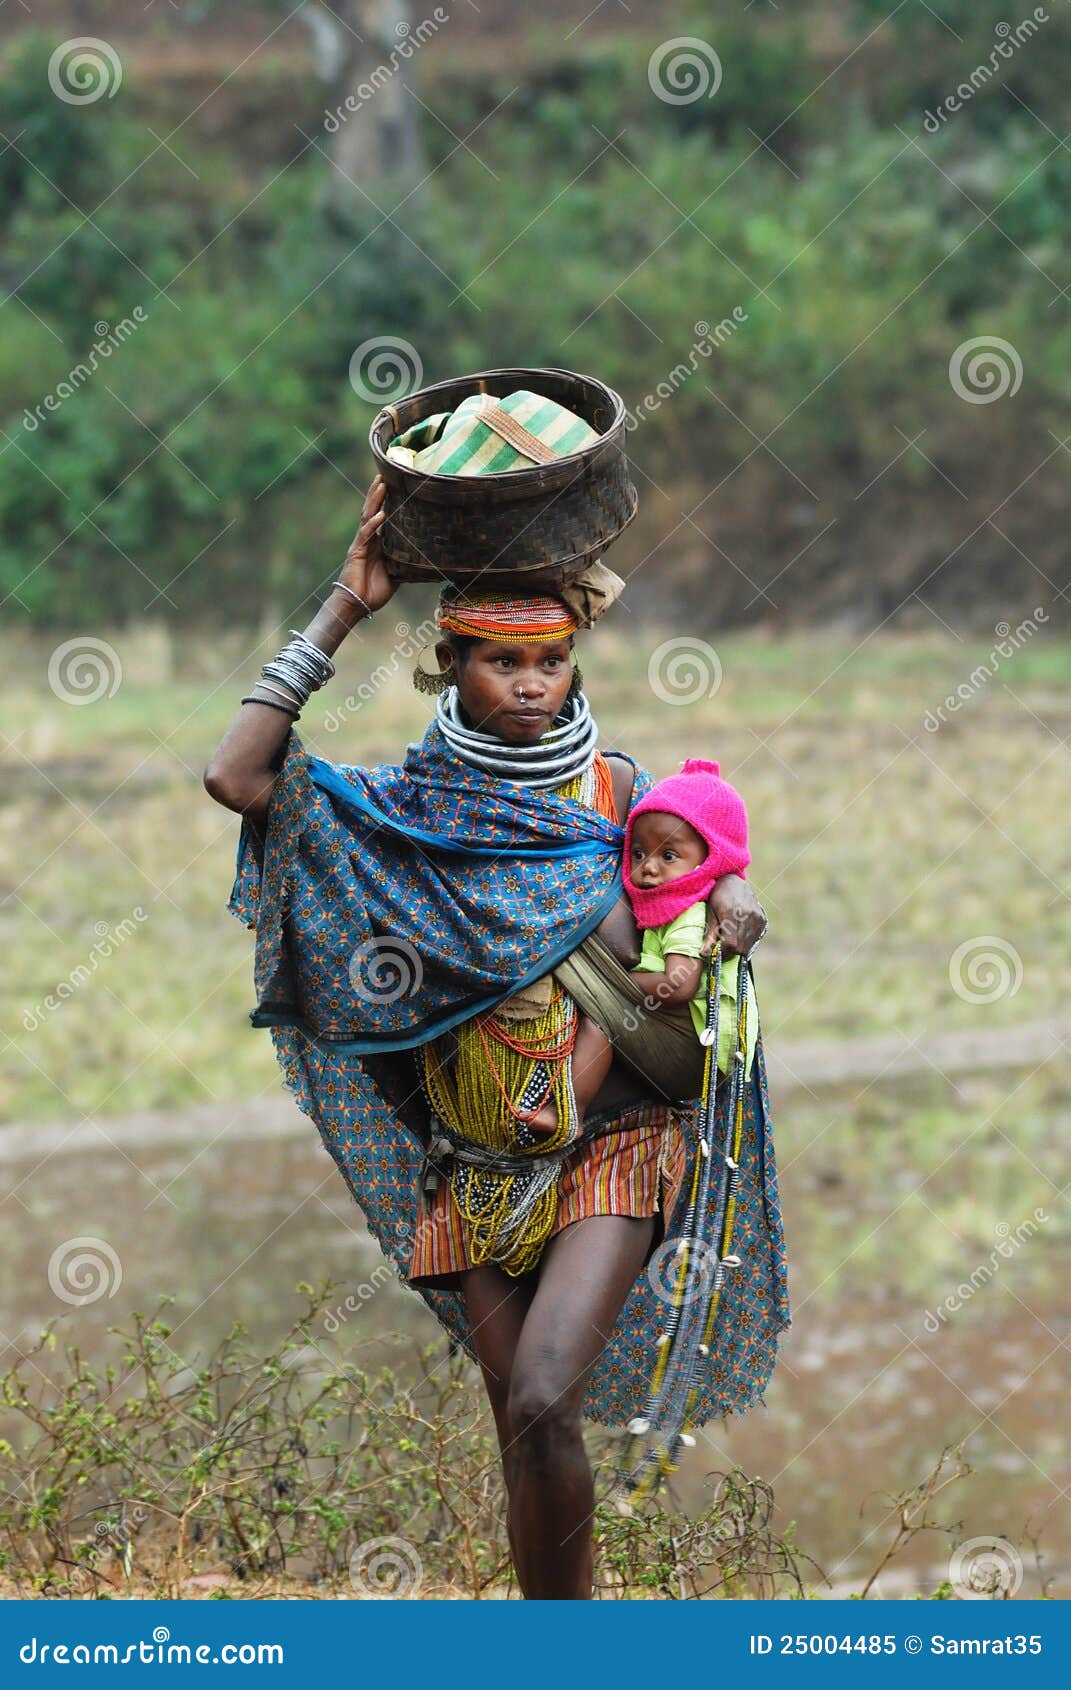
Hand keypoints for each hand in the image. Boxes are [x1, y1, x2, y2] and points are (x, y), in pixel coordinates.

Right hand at [338, 474, 396, 613]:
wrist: (356, 605)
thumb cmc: (374, 592)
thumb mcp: (396, 576)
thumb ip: (406, 566)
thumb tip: (425, 563)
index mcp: (376, 544)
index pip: (380, 518)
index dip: (385, 502)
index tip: (392, 486)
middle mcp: (368, 540)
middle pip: (372, 511)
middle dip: (377, 494)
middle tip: (384, 475)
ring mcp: (361, 544)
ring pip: (367, 517)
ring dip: (374, 500)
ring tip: (380, 484)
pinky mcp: (356, 552)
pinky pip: (366, 535)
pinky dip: (373, 524)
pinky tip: (380, 515)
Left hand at [700, 872, 766, 958]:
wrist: (733, 880)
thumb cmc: (717, 896)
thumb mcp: (710, 914)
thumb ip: (710, 935)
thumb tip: (705, 954)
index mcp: (732, 913)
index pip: (731, 944)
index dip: (722, 952)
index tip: (715, 953)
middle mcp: (749, 916)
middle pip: (741, 948)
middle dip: (729, 952)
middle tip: (721, 946)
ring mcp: (758, 918)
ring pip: (748, 946)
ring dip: (738, 948)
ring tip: (728, 939)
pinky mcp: (763, 920)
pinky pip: (755, 939)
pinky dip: (745, 941)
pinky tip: (738, 933)